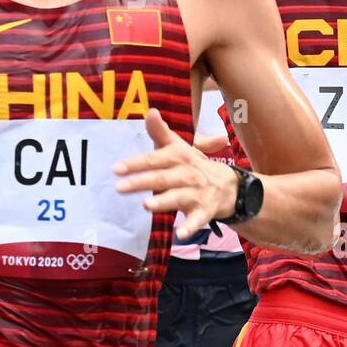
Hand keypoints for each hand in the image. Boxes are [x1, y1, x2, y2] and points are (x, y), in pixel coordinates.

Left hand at [115, 108, 239, 240]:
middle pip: (162, 178)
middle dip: (142, 181)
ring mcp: (197, 193)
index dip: (137, 163)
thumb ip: (161, 132)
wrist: (230, 186)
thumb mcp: (179, 147)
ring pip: (178, 197)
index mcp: (180, 156)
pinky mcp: (204, 211)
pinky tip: (179, 235)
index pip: (155, 159)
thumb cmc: (194, 165)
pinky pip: (196, 220)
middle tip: (120, 187)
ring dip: (163, 201)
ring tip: (146, 205)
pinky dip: (189, 227)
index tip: (117, 168)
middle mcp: (188, 173)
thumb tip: (150, 111)